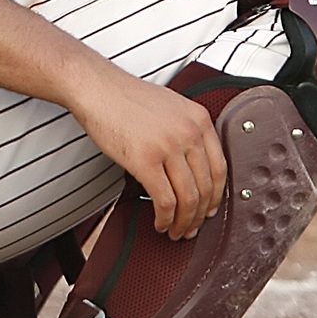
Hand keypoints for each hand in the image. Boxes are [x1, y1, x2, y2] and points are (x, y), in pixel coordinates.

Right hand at [66, 61, 225, 240]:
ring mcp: (168, 146)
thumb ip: (187, 131)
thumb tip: (192, 167)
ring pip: (188, 198)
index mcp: (198, 119)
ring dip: (183, 222)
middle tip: (192, 226)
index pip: (220, 168)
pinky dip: (165, 218)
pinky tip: (160, 222)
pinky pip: (164, 200)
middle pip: (205, 187)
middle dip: (200, 215)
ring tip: (175, 230)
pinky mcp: (145, 160)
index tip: (209, 208)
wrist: (96, 87)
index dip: (216, 196)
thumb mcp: (171, 107)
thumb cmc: (125, 97)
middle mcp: (188, 132)